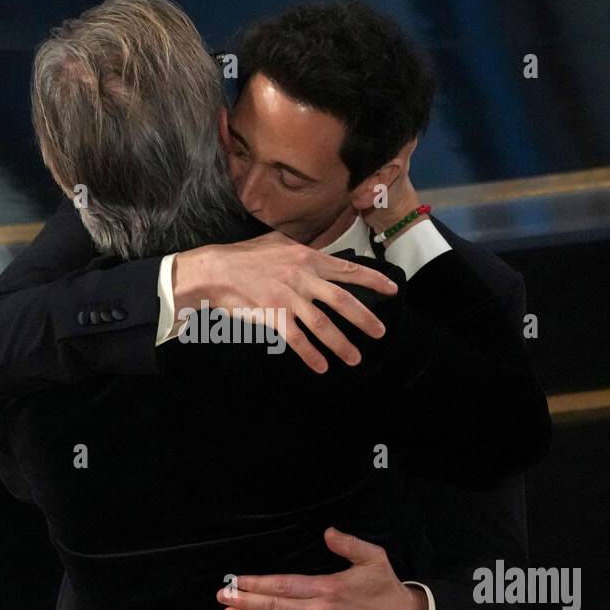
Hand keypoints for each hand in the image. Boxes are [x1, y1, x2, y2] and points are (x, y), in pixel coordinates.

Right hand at [173, 232, 396, 373]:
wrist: (216, 270)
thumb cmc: (245, 257)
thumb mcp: (278, 243)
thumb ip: (302, 250)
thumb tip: (319, 253)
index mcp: (307, 259)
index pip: (347, 270)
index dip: (372, 280)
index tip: (392, 289)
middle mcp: (302, 278)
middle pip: (342, 301)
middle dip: (364, 319)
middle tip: (380, 332)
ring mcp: (288, 298)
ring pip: (322, 325)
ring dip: (341, 344)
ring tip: (355, 358)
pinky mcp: (273, 316)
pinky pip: (297, 339)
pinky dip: (310, 355)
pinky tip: (321, 366)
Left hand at [216, 527, 426, 609]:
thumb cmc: (384, 586)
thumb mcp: (372, 557)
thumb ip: (348, 544)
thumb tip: (327, 532)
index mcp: (329, 589)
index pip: (285, 586)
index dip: (258, 584)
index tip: (237, 581)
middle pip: (275, 607)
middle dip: (246, 601)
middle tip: (223, 596)